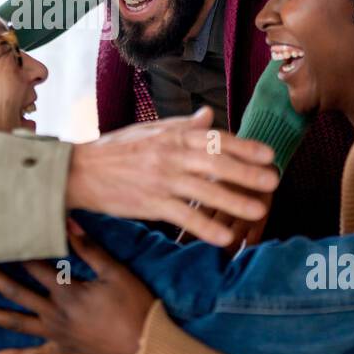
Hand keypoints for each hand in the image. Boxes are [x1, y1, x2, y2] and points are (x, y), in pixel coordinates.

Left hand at [0, 219, 155, 353]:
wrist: (149, 348)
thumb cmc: (136, 307)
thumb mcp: (116, 273)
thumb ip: (90, 248)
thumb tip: (69, 221)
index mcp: (66, 291)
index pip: (34, 264)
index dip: (15, 247)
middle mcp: (54, 313)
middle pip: (14, 291)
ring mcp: (55, 334)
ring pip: (14, 323)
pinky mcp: (63, 350)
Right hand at [65, 107, 278, 245]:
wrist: (79, 171)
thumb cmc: (116, 150)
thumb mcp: (150, 130)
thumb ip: (182, 125)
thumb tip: (208, 116)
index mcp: (172, 135)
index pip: (216, 139)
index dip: (244, 147)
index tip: (269, 155)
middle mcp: (170, 154)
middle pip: (216, 163)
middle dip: (248, 173)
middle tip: (274, 181)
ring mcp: (161, 180)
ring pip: (205, 191)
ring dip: (234, 201)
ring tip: (259, 210)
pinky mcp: (150, 204)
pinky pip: (184, 216)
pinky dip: (205, 227)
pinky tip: (225, 237)